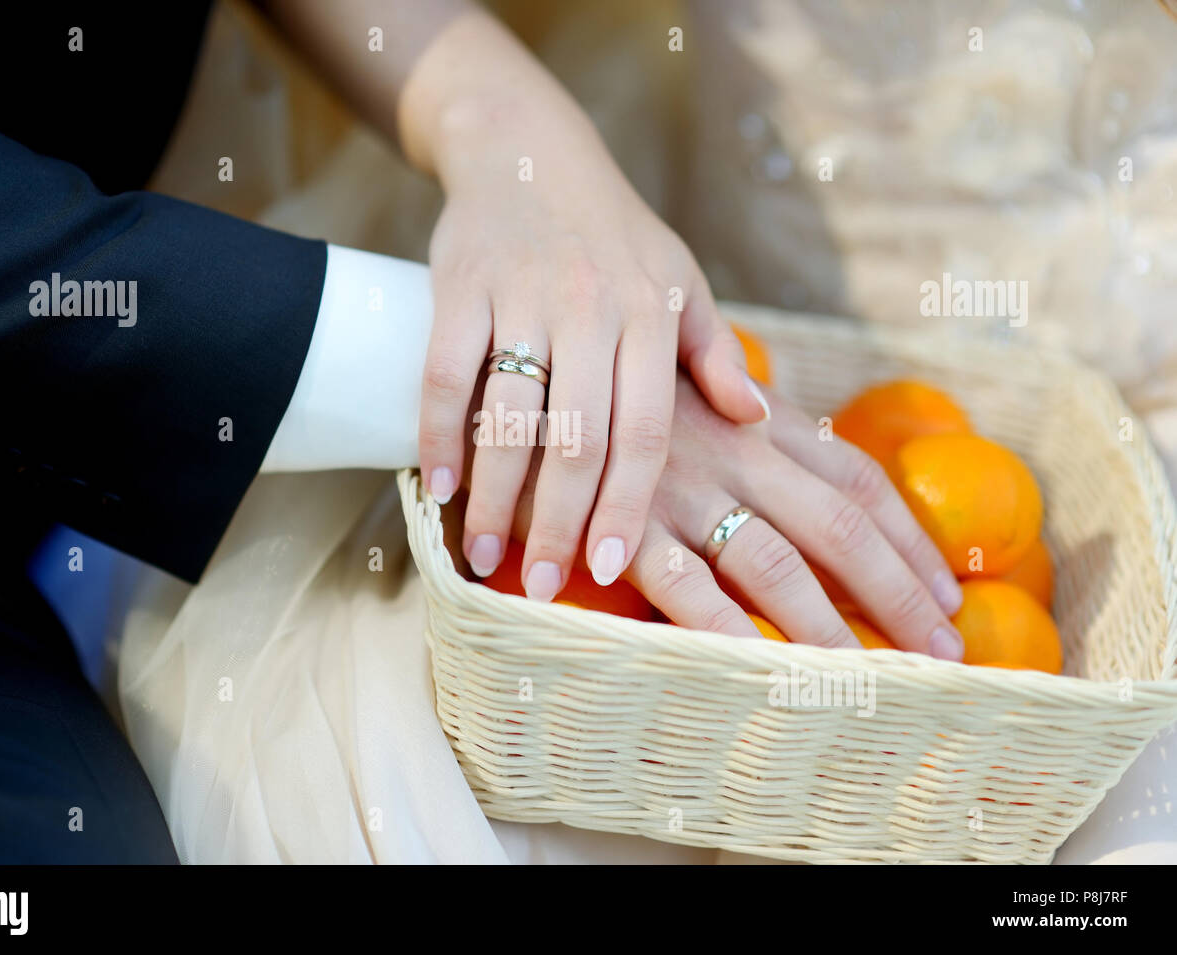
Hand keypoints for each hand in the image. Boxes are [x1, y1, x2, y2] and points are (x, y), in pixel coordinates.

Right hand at [402, 13, 766, 602]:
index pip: (643, 431)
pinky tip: (438, 489)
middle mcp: (589, 308)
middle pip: (575, 438)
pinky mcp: (460, 287)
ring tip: (484, 556)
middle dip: (558, 522)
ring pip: (506, 416)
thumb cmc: (615, 234)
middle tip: (542, 586)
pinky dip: (437, 435)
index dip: (625, 506)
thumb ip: (715, 353)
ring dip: (493, 495)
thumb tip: (758, 419)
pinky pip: (443, 374)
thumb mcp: (680, 280)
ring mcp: (520, 297)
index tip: (610, 571)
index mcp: (650, 314)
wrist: (529, 153)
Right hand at [512, 375, 965, 656]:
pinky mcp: (617, 514)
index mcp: (754, 418)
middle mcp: (732, 451)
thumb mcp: (679, 353)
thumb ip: (730, 387)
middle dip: (895, 595)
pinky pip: (675, 581)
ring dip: (823, 626)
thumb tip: (771, 410)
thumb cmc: (605, 343)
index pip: (856, 482)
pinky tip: (747, 669)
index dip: (908, 541)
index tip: (947, 593)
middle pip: (836, 530)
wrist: (525, 303)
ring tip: (867, 682)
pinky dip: (710, 625)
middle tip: (946, 657)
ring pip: (769, 563)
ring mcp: (677, 485)